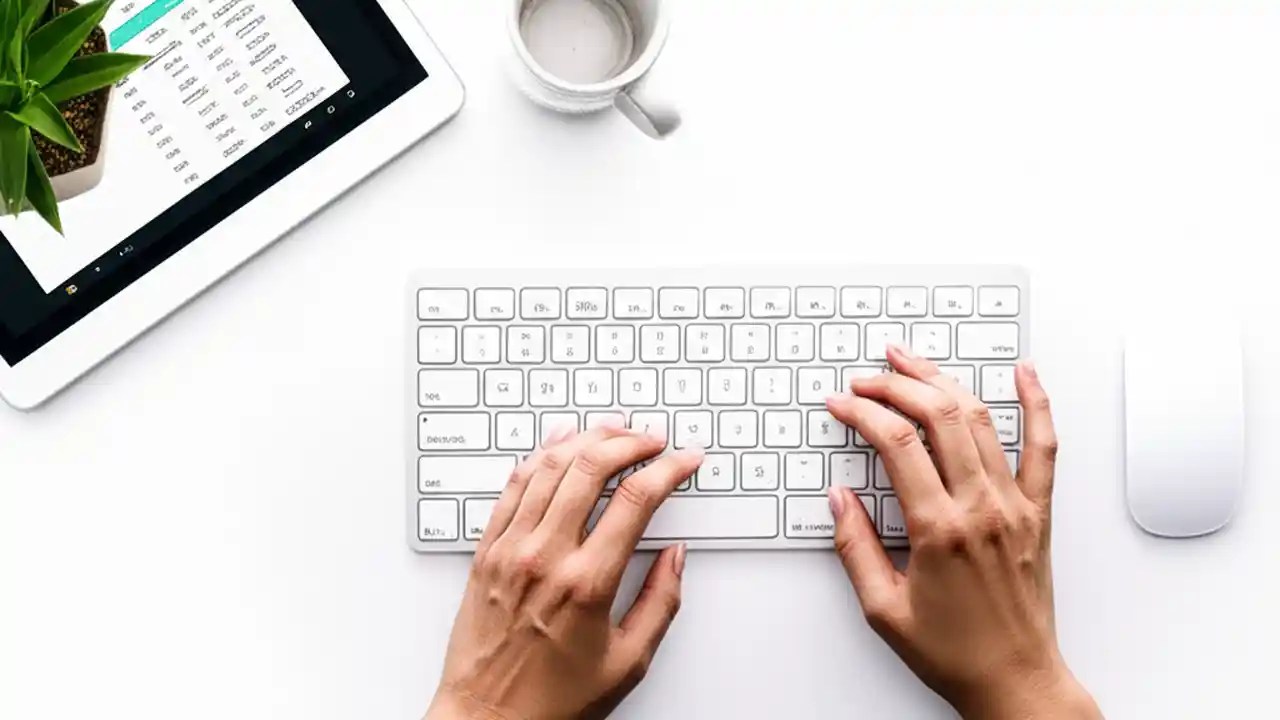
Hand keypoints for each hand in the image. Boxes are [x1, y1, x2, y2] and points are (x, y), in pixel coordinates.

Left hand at [426, 423, 703, 719]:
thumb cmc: (551, 702)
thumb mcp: (627, 661)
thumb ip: (660, 602)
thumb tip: (676, 557)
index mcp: (587, 583)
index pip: (636, 499)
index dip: (669, 469)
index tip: (685, 460)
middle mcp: (544, 557)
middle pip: (591, 467)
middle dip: (629, 441)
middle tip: (652, 439)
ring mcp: (510, 550)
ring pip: (549, 467)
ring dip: (585, 439)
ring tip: (613, 431)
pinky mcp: (485, 552)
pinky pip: (512, 487)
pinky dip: (538, 457)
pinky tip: (558, 446)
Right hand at [825, 347, 1100, 719]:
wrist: (1015, 680)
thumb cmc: (954, 652)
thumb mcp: (882, 607)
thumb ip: (854, 546)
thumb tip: (838, 498)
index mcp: (939, 530)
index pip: (895, 444)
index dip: (861, 412)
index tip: (841, 403)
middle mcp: (981, 508)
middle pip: (937, 416)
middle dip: (896, 384)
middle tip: (869, 376)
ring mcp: (1014, 505)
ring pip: (980, 419)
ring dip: (943, 381)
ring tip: (914, 361)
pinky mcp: (1037, 511)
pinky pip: (1043, 446)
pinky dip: (1036, 403)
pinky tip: (1024, 373)